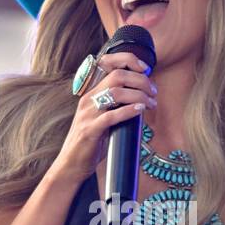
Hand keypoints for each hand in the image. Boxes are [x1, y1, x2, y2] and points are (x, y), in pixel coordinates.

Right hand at [50, 51, 156, 183]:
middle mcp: (88, 99)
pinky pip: (111, 116)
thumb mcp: (102, 118)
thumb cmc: (91, 142)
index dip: (128, 60)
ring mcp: (88, 114)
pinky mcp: (90, 130)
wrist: (71, 164)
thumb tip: (141, 99)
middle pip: (117, 76)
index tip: (145, 69)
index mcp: (91, 93)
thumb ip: (115, 106)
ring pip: (116, 92)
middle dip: (140, 80)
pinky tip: (140, 110)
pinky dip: (128, 111)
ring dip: (139, 96)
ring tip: (151, 103)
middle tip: (153, 91)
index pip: (106, 63)